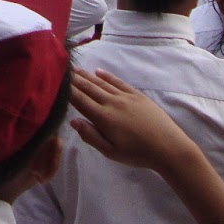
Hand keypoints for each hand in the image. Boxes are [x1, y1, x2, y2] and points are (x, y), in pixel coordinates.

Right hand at [68, 69, 195, 170]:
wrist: (168, 147)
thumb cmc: (138, 154)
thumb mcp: (111, 152)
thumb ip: (91, 136)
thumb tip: (73, 121)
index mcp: (103, 118)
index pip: (80, 100)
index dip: (66, 90)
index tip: (55, 80)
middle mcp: (112, 103)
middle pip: (89, 88)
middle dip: (74, 78)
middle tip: (60, 68)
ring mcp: (125, 97)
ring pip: (102, 83)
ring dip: (87, 75)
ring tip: (75, 69)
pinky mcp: (137, 95)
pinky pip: (118, 82)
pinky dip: (107, 76)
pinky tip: (99, 71)